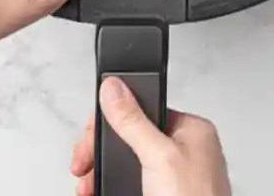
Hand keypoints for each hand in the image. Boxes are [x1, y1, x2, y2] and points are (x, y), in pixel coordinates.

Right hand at [70, 77, 231, 195]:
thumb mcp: (158, 156)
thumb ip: (133, 121)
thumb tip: (113, 89)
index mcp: (191, 130)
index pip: (141, 109)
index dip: (111, 121)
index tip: (89, 137)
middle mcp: (185, 149)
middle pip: (129, 136)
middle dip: (100, 151)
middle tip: (82, 165)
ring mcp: (174, 174)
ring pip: (127, 162)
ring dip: (101, 171)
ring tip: (86, 185)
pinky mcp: (164, 193)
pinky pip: (132, 182)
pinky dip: (111, 186)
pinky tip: (98, 190)